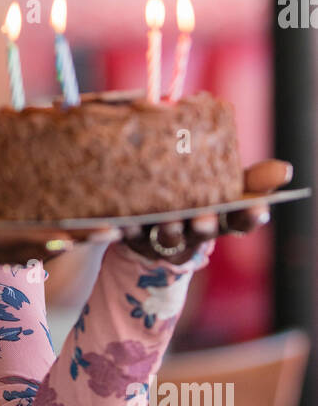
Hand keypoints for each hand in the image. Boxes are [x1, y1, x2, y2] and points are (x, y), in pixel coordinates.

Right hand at [0, 164, 111, 329]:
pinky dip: (50, 237)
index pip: (1, 240)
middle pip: (29, 247)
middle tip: (119, 230)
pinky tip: (73, 229)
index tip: (74, 237)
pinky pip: (20, 245)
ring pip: (30, 248)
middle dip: (72, 240)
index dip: (37, 239)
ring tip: (112, 229)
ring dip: (70, 239)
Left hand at [120, 159, 292, 266]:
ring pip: (167, 235)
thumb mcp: (227, 185)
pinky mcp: (134, 234)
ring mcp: (163, 235)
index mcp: (220, 218)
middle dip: (205, 226)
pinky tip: (120, 222)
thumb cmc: (199, 195)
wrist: (154, 219)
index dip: (250, 216)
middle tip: (205, 219)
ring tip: (166, 221)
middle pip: (203, 232)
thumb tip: (285, 170)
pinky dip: (124, 229)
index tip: (260, 209)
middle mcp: (193, 231)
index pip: (241, 221)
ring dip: (168, 228)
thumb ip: (253, 179)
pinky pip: (127, 233)